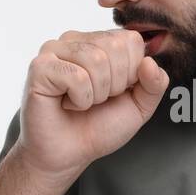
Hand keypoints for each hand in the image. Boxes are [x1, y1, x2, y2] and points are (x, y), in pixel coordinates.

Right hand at [15, 28, 169, 182]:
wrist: (68, 154)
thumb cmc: (98, 128)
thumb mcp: (139, 106)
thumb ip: (155, 84)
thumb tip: (149, 62)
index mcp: (99, 42)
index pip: (131, 40)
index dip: (132, 73)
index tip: (114, 92)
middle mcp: (76, 40)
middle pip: (115, 47)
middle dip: (114, 84)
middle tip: (96, 100)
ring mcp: (54, 50)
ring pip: (96, 60)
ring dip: (96, 94)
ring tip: (81, 102)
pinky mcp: (40, 67)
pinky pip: (76, 77)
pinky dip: (80, 100)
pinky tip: (67, 104)